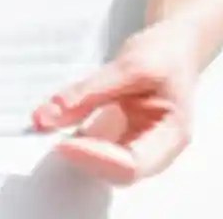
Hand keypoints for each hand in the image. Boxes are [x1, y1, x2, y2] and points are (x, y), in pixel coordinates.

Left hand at [31, 21, 200, 184]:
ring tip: (51, 123)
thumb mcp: (130, 65)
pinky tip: (59, 123)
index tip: (62, 143)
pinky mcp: (124, 143)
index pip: (133, 164)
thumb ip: (89, 91)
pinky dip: (76, 143)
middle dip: (83, 158)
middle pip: (118, 174)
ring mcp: (141, 149)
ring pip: (105, 168)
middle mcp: (159, 150)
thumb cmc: (164, 54)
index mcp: (173, 133)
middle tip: (49, 131)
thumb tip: (48, 115)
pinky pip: (98, 153)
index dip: (96, 157)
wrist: (174, 48)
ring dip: (76, 153)